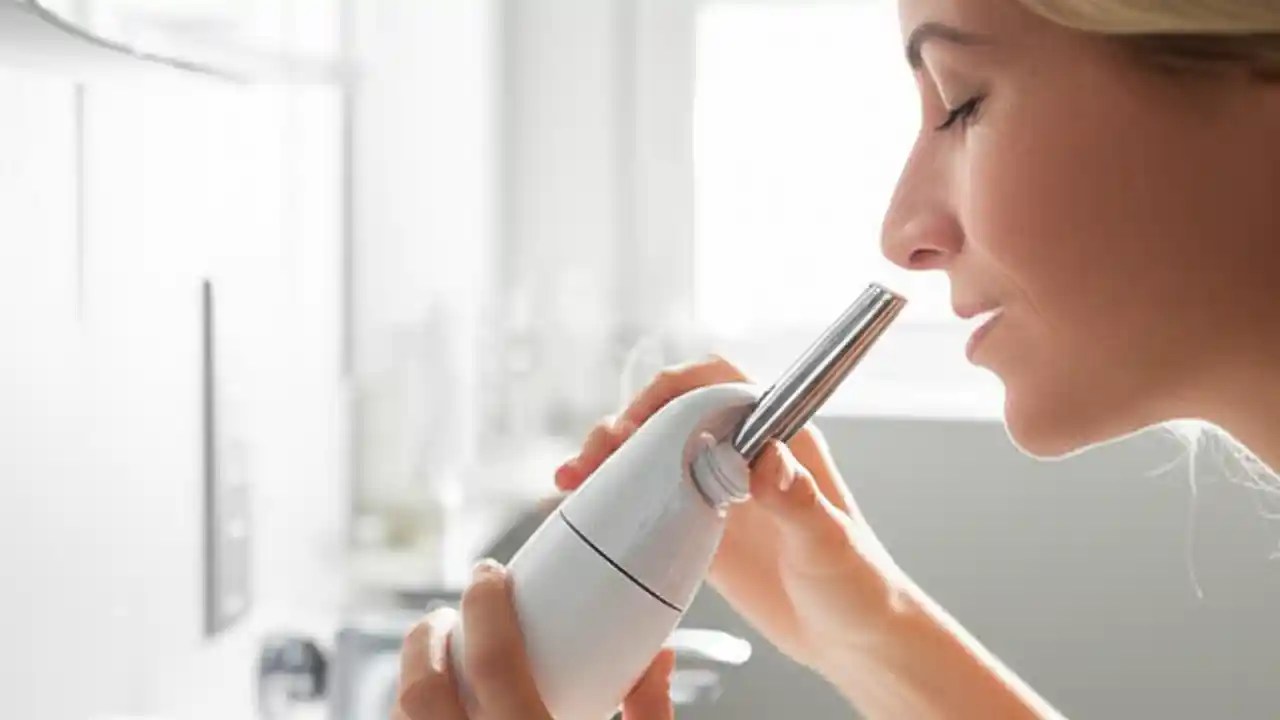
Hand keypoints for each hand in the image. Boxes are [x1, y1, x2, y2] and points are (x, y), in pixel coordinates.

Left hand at [394, 560, 676, 719]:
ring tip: (438, 661)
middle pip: (422, 693)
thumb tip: (655, 656)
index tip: (488, 576)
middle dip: (426, 641)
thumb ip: (648, 710)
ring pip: (402, 719)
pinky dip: (416, 715)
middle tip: (447, 616)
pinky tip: (442, 708)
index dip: (485, 607)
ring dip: (413, 681)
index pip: (495, 663)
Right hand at [554, 356, 905, 672]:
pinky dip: (615, 498)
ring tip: (576, 479)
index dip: (672, 390)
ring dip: (611, 457)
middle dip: (625, 424)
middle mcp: (744, 455)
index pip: (718, 383)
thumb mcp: (830, 544)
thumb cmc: (860, 586)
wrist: (854, 640)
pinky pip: (649, 500)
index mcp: (781, 439)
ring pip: (652, 452)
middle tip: (596, 455)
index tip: (638, 421)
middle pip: (672, 413)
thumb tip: (765, 460)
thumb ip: (799, 501)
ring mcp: (719, 490)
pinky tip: (589, 511)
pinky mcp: (700, 528)